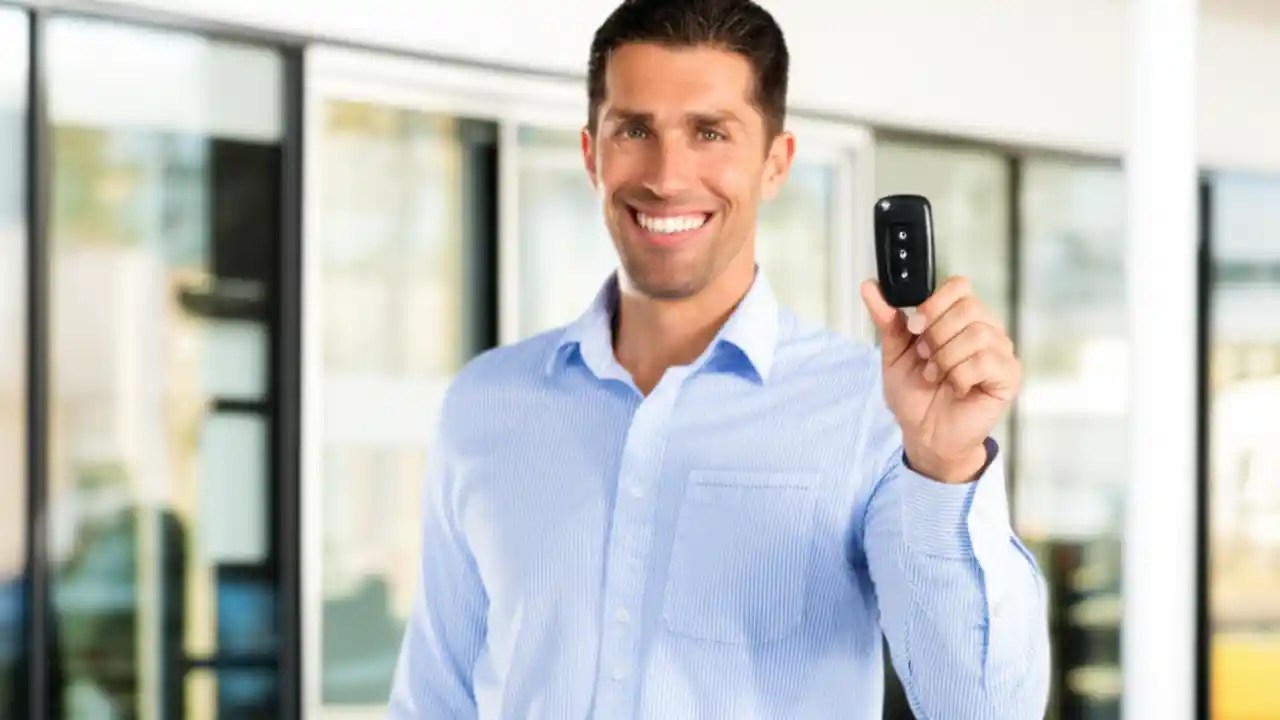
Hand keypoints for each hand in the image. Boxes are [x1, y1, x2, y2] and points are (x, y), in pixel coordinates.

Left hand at [860, 276, 1020, 483]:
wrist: (925, 435)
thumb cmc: (915, 395)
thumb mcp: (894, 353)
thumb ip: (887, 319)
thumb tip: (869, 287)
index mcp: (960, 319)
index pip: (959, 286)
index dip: (934, 304)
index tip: (914, 327)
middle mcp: (985, 330)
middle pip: (968, 307)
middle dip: (936, 335)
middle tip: (925, 358)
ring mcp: (1000, 352)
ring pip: (977, 334)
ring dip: (946, 358)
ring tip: (935, 376)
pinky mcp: (1008, 376)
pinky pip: (986, 361)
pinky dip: (960, 376)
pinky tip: (955, 388)